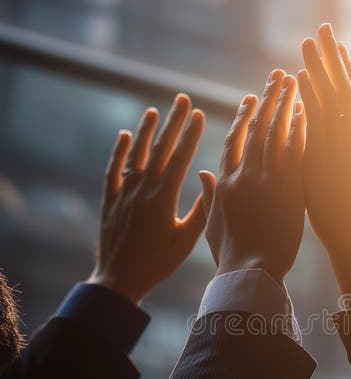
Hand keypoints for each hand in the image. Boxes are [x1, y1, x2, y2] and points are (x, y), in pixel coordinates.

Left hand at [89, 93, 208, 303]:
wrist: (119, 279)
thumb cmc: (157, 264)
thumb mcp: (186, 241)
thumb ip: (200, 211)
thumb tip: (212, 182)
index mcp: (164, 199)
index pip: (180, 159)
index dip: (191, 135)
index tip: (200, 115)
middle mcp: (143, 190)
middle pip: (160, 149)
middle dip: (173, 123)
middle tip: (182, 99)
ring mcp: (124, 193)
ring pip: (136, 154)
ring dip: (146, 131)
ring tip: (155, 110)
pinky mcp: (110, 200)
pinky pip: (114, 170)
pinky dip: (118, 151)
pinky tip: (124, 136)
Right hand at [199, 70, 305, 286]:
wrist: (250, 274)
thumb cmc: (232, 258)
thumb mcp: (212, 226)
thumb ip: (209, 198)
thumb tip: (203, 175)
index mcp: (224, 185)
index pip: (233, 142)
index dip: (242, 118)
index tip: (250, 99)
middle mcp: (243, 176)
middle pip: (255, 129)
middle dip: (267, 100)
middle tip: (277, 77)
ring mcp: (265, 180)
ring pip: (274, 133)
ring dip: (284, 105)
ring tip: (293, 82)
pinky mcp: (286, 188)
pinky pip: (294, 152)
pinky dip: (299, 129)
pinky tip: (307, 112)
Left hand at [298, 24, 350, 292]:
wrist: (344, 230)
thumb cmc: (332, 205)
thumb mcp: (327, 167)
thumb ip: (322, 144)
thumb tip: (308, 126)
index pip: (346, 94)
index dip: (338, 68)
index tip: (330, 45)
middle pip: (343, 85)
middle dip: (332, 56)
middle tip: (323, 27)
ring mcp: (343, 143)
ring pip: (334, 96)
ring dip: (322, 67)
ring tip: (310, 40)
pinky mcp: (331, 154)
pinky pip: (322, 118)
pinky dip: (313, 94)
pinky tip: (302, 77)